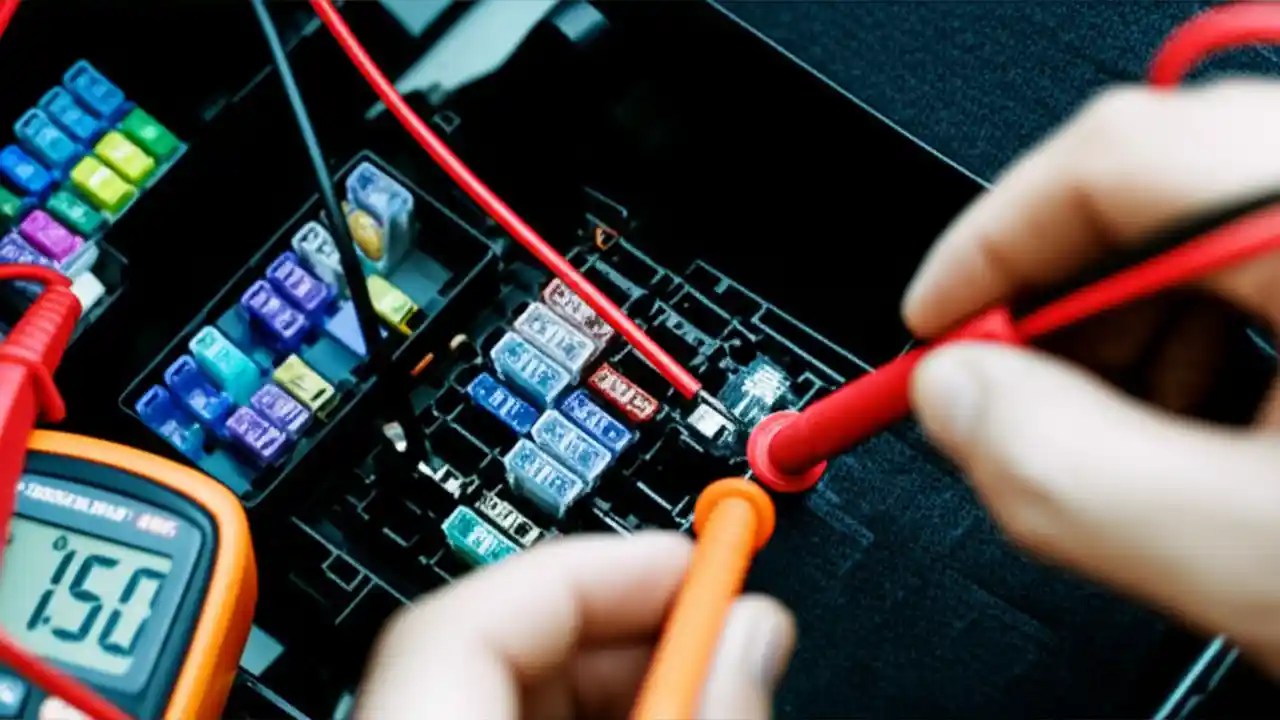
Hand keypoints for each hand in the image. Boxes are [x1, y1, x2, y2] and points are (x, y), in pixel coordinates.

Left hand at [353, 532, 794, 718]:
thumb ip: (695, 718)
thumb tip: (749, 635)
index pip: (467, 619)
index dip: (592, 571)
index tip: (693, 562)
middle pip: (494, 642)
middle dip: (623, 623)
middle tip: (716, 631)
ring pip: (505, 691)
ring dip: (617, 679)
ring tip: (702, 689)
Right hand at [902, 80, 1279, 672]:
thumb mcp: (1250, 556)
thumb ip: (1063, 475)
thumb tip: (954, 403)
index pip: (1114, 158)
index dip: (989, 240)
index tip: (931, 323)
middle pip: (1154, 198)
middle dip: (1055, 312)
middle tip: (1006, 403)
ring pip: (1207, 239)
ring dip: (1131, 340)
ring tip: (1126, 446)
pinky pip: (1266, 273)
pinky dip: (1204, 348)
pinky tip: (1214, 439)